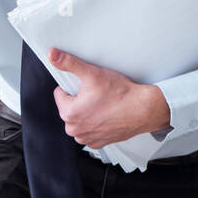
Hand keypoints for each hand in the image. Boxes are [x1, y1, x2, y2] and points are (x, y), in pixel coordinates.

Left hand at [49, 48, 171, 148]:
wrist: (144, 110)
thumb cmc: (121, 95)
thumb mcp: (92, 74)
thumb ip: (70, 64)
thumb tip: (53, 55)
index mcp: (69, 113)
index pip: (60, 93)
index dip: (74, 86)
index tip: (88, 87)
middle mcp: (75, 129)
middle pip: (69, 107)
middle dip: (79, 100)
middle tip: (97, 95)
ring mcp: (87, 138)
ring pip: (79, 119)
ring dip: (87, 112)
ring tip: (103, 105)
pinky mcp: (98, 142)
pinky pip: (90, 130)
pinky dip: (96, 123)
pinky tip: (107, 115)